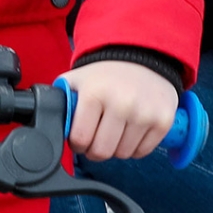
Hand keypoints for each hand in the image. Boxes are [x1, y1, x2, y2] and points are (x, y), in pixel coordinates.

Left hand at [61, 60, 177, 160]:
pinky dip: (135, 147)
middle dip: (95, 149)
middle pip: (101, 152)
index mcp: (95, 94)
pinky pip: (143, 152)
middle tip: (97, 137)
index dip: (77, 143)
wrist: (144, 57)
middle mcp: (121, 104)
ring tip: (116, 130)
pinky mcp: (162, 121)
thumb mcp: (77, 79)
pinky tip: (132, 131)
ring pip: (122, 154)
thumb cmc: (106, 74)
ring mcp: (144, 114)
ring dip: (116, 148)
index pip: (80, 139)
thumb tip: (50, 122)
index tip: (81, 137)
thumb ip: (62, 101)